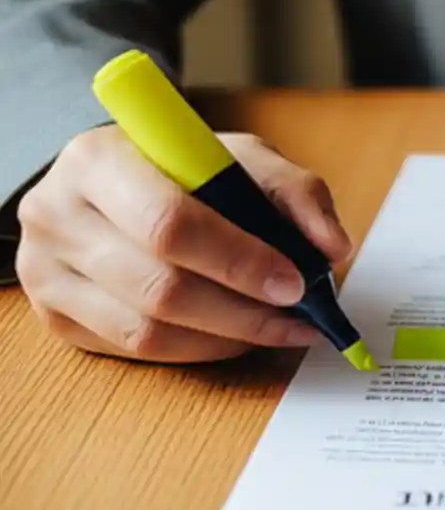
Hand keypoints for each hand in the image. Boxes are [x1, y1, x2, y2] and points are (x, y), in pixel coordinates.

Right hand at [15, 126, 351, 362]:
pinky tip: (236, 336)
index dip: (239, 260)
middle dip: (243, 311)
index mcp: (98, 159)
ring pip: (147, 330)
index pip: (169, 224)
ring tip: (278, 329)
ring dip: (227, 338)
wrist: (114, 186)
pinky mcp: (54, 314)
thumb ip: (296, 193)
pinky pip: (135, 351)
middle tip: (297, 316)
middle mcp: (56, 213)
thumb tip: (333, 247)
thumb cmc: (180, 170)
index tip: (294, 282)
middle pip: (159, 287)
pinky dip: (197, 350)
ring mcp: (45, 269)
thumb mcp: (239, 159)